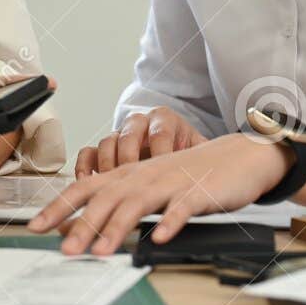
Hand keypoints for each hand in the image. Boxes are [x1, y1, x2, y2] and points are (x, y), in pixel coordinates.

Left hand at [28, 133, 289, 255]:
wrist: (238, 157)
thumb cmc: (189, 176)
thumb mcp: (148, 186)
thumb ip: (118, 204)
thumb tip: (84, 230)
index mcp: (127, 176)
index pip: (84, 188)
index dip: (59, 206)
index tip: (35, 227)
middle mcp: (143, 176)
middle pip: (105, 199)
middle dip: (82, 224)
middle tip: (64, 250)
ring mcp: (170, 183)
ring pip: (137, 203)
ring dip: (117, 228)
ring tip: (101, 252)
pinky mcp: (198, 192)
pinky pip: (182, 207)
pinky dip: (170, 222)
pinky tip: (159, 238)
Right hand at [75, 105, 208, 174]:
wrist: (184, 158)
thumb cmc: (193, 160)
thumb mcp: (201, 157)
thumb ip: (204, 163)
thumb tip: (219, 173)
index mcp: (166, 119)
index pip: (160, 132)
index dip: (160, 154)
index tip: (163, 174)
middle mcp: (141, 123)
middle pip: (129, 134)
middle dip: (130, 159)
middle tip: (133, 180)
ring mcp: (120, 135)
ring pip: (108, 141)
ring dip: (109, 165)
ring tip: (113, 185)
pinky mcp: (105, 150)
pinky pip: (89, 151)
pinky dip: (87, 166)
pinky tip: (89, 182)